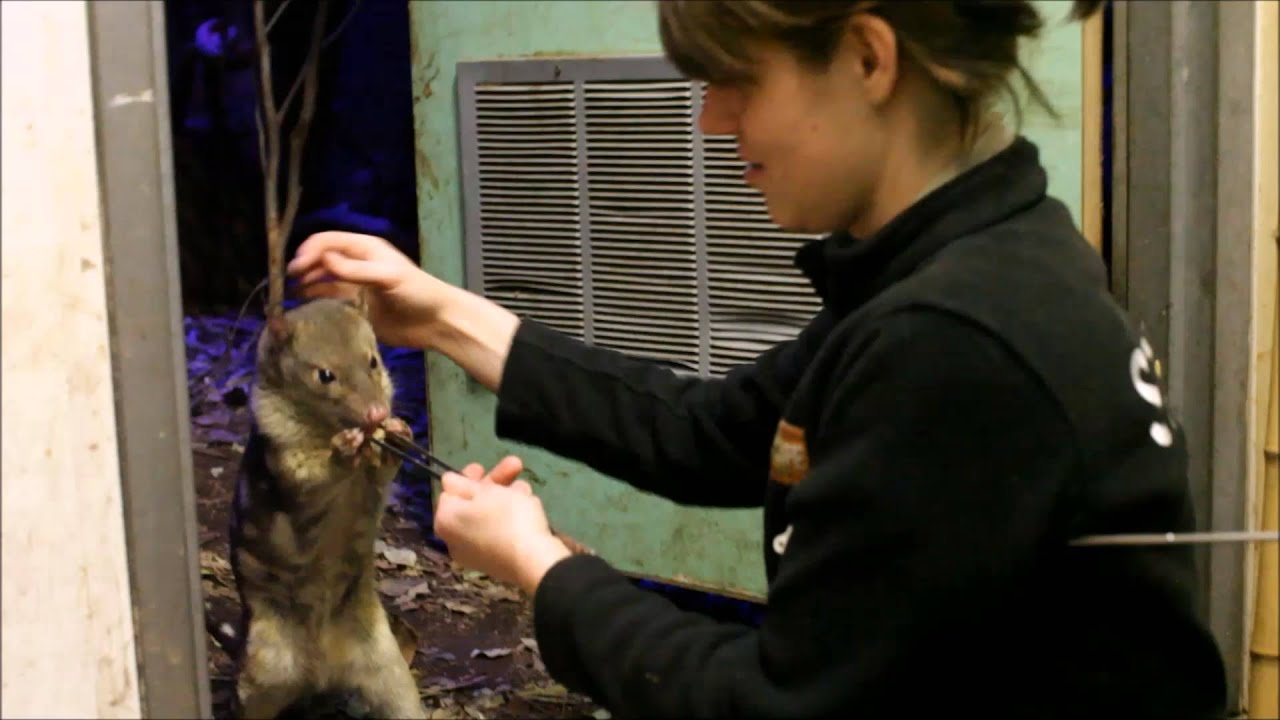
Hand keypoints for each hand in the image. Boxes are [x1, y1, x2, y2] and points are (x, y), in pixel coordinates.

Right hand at [286, 231, 453, 349]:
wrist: (437, 322)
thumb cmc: (418, 292)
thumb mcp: (387, 277)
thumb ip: (356, 270)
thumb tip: (324, 259)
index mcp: (364, 249)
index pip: (328, 242)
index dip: (309, 251)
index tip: (296, 267)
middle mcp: (356, 264)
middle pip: (321, 260)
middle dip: (303, 267)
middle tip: (286, 283)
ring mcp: (355, 286)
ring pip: (322, 281)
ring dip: (306, 285)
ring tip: (288, 297)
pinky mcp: (356, 308)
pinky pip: (330, 302)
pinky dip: (315, 303)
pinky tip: (303, 310)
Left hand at [433, 456, 571, 593]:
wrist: (532, 561)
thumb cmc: (506, 518)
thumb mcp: (486, 491)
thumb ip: (464, 483)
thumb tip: (446, 481)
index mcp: (445, 521)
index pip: (449, 493)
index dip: (467, 477)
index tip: (482, 466)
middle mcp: (454, 540)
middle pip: (472, 503)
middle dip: (495, 483)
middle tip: (514, 466)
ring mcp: (476, 553)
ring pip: (490, 516)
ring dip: (508, 496)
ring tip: (526, 487)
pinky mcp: (497, 562)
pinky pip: (500, 533)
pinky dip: (513, 517)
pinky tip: (530, 505)